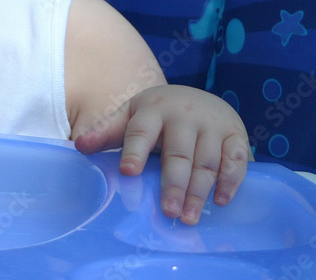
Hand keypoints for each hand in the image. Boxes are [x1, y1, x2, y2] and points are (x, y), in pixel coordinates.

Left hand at [73, 84, 249, 224]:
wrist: (195, 97)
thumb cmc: (155, 114)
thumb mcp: (130, 116)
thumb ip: (107, 132)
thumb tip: (79, 147)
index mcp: (153, 108)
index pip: (141, 131)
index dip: (135, 151)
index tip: (128, 172)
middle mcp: (184, 114)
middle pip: (178, 153)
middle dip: (173, 183)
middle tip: (168, 212)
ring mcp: (212, 124)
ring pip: (206, 161)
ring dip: (199, 191)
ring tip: (188, 217)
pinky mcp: (235, 134)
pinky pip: (236, 160)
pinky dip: (230, 181)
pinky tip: (220, 201)